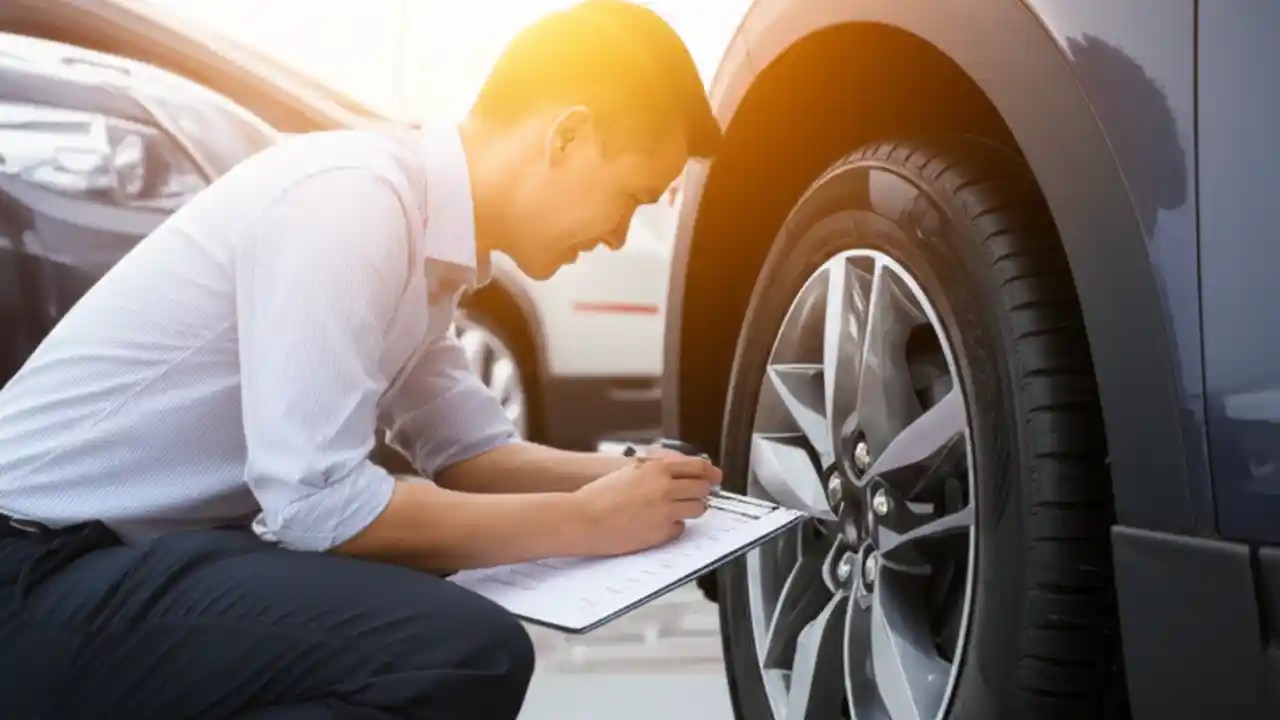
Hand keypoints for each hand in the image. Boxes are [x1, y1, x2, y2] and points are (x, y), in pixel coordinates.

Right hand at [572, 455, 721, 556]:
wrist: (584, 519)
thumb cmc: (600, 496)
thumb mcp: (631, 471)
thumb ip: (656, 470)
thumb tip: (679, 472)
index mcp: (657, 469)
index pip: (698, 467)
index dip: (710, 472)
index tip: (715, 476)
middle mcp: (665, 488)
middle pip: (702, 489)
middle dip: (701, 492)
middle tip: (697, 495)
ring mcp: (665, 511)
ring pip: (698, 509)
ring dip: (691, 509)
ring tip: (676, 510)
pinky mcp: (661, 532)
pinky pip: (681, 529)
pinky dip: (674, 526)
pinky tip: (659, 525)